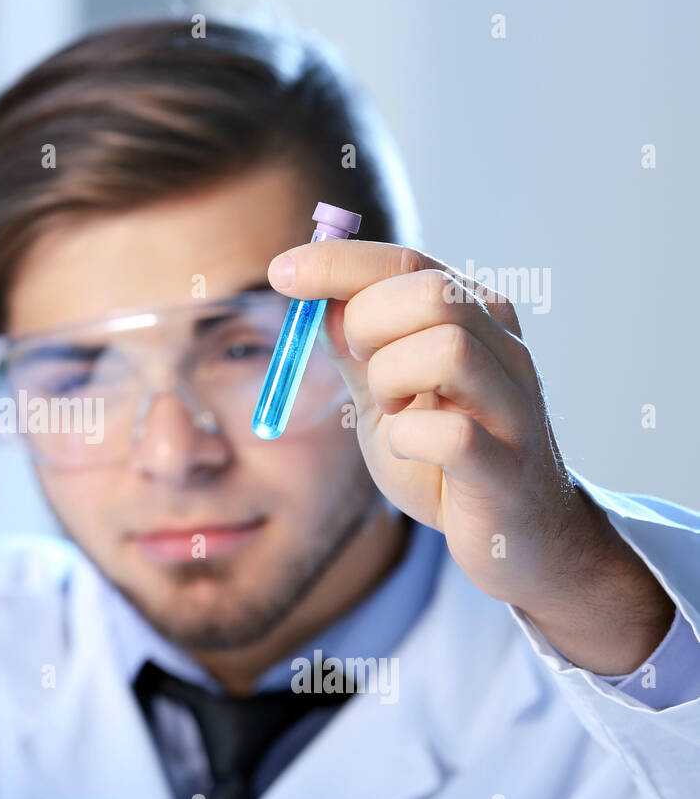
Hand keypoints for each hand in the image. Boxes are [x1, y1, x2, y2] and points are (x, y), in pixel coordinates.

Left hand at [268, 240, 672, 672]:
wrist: (519, 535)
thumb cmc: (448, 456)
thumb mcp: (387, 394)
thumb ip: (356, 348)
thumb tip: (318, 298)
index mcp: (476, 320)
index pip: (406, 262)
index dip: (336, 263)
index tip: (280, 271)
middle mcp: (506, 351)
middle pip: (434, 293)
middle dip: (370, 325)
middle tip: (361, 369)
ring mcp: (514, 408)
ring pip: (449, 350)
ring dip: (393, 379)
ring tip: (392, 409)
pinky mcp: (508, 468)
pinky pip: (453, 436)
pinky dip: (410, 439)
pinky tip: (408, 449)